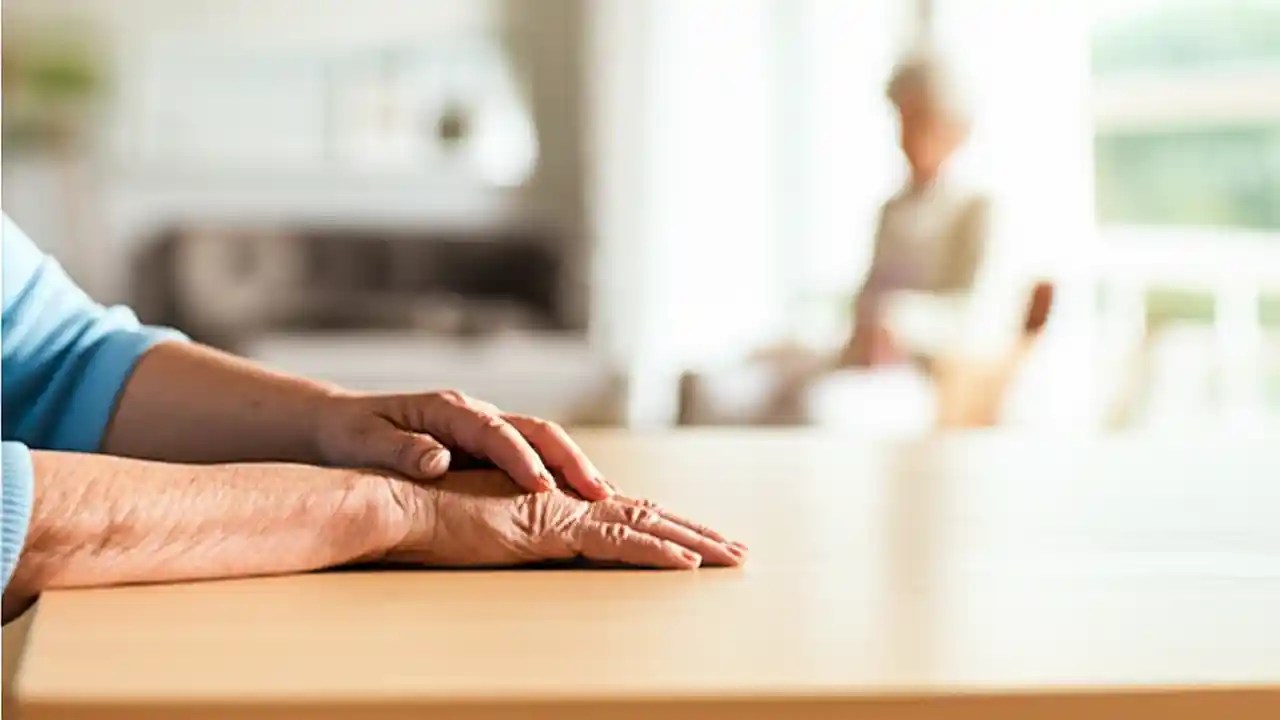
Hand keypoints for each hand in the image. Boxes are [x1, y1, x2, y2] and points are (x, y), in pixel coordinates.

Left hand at [316, 390, 611, 500]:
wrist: (341, 423)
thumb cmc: (350, 434)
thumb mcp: (365, 441)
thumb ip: (401, 449)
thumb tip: (439, 460)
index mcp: (448, 410)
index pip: (495, 432)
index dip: (521, 459)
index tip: (541, 488)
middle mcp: (475, 414)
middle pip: (536, 430)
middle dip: (570, 460)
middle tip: (599, 493)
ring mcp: (486, 430)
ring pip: (543, 443)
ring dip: (575, 468)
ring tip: (605, 499)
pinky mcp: (488, 449)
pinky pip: (535, 457)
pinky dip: (561, 476)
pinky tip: (583, 502)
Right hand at [384, 470, 746, 568]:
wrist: (401, 501)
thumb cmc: (430, 519)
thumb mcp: (485, 532)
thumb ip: (519, 537)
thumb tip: (539, 549)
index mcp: (558, 507)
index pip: (626, 517)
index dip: (666, 530)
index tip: (699, 544)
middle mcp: (569, 504)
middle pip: (649, 517)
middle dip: (698, 534)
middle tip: (738, 552)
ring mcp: (564, 512)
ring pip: (646, 525)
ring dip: (695, 542)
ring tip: (733, 558)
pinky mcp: (553, 526)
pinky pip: (618, 542)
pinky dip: (657, 551)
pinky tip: (689, 565)